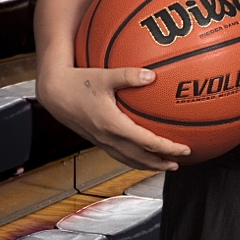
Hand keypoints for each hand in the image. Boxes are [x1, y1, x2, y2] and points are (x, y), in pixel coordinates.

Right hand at [36, 65, 190, 170]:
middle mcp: (108, 137)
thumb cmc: (79, 82)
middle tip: (180, 162)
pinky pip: (120, 154)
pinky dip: (135, 158)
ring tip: (165, 164)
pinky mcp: (97, 139)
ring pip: (129, 159)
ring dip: (148, 164)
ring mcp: (102, 141)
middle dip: (161, 162)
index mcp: (112, 124)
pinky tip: (142, 152)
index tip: (184, 149)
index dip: (166, 148)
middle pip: (139, 158)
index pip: (145, 142)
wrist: (55, 93)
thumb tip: (152, 75)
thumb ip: (129, 75)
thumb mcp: (105, 75)